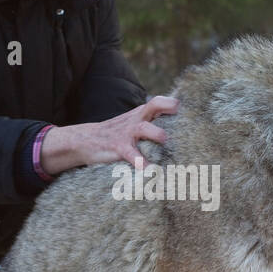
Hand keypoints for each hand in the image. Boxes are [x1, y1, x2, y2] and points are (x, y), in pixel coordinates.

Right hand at [38, 95, 178, 175]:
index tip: (187, 108)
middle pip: (152, 105)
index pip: (158, 102)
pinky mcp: (118, 147)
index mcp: (141, 114)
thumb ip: (152, 123)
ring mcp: (126, 133)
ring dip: (154, 132)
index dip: (173, 102)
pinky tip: (149, 169)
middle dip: (166, 106)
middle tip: (178, 111)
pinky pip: (131, 154)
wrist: (85, 140)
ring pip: (142, 128)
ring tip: (164, 138)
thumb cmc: (116, 133)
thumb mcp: (133, 123)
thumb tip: (176, 130)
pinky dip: (140, 161)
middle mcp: (136, 120)